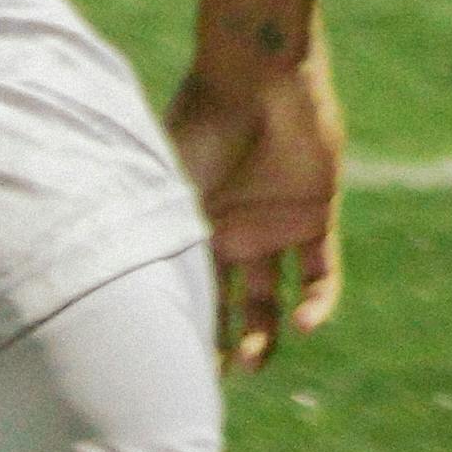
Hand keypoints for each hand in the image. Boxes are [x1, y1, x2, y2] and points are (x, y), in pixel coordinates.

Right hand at [170, 34, 343, 371]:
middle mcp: (234, 232)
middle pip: (234, 303)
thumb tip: (130, 300)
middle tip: (220, 375)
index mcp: (195, 226)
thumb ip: (162, 238)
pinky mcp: (315, 214)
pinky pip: (321, 271)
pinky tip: (306, 324)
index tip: (180, 368)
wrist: (255, 75)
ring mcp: (275, 225)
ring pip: (276, 296)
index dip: (190, 328)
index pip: (194, 290)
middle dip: (228, 342)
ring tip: (255, 362)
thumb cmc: (202, 125)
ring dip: (268, 333)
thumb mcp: (170, 189)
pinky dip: (317, 301)